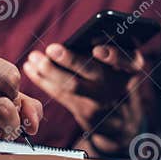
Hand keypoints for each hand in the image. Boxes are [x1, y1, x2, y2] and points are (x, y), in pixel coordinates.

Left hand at [23, 43, 144, 154]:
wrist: (120, 122)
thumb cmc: (116, 81)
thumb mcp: (122, 68)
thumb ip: (107, 53)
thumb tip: (77, 37)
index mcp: (130, 70)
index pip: (130, 62)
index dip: (114, 56)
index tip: (97, 50)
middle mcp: (117, 86)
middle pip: (94, 73)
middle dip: (71, 60)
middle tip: (52, 49)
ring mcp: (100, 102)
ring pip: (72, 86)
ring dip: (49, 70)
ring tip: (34, 58)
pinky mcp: (83, 113)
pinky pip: (60, 94)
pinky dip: (43, 80)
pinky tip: (30, 68)